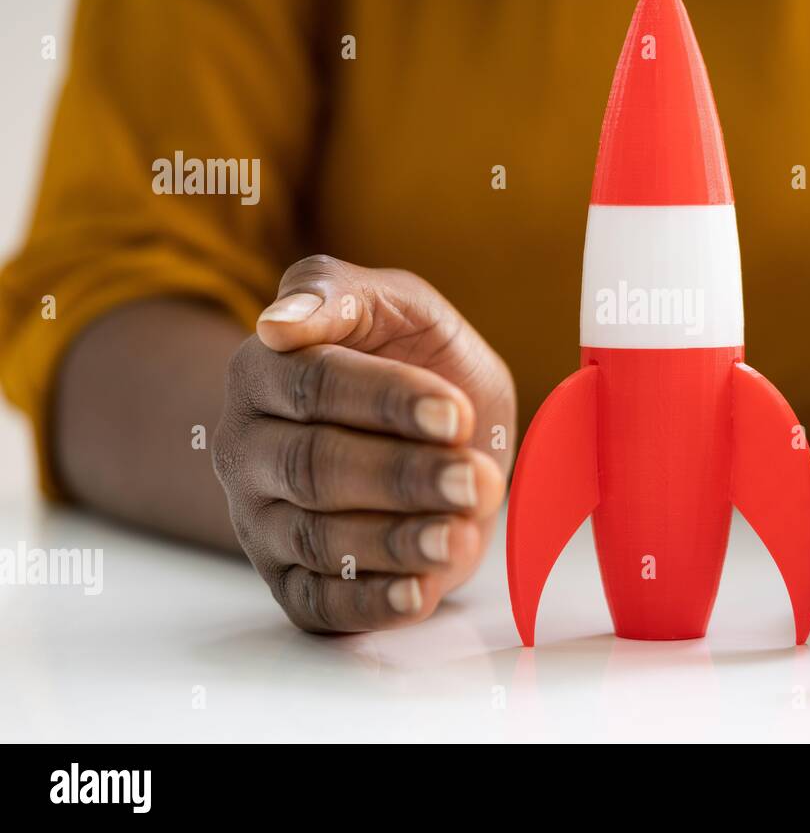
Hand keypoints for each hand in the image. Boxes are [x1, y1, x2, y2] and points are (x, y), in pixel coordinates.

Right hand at [213, 255, 515, 631]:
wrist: (429, 424)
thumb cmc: (408, 355)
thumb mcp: (393, 303)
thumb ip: (337, 293)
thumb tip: (276, 322)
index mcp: (263, 372)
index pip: (316, 384)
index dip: (387, 401)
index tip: (456, 414)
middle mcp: (248, 451)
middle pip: (316, 468)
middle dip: (402, 477)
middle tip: (473, 480)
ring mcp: (263, 521)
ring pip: (321, 541)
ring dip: (397, 543)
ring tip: (459, 534)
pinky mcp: (292, 582)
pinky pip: (321, 605)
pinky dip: (372, 605)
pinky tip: (420, 594)